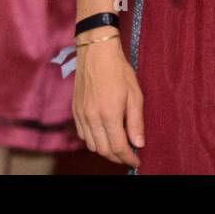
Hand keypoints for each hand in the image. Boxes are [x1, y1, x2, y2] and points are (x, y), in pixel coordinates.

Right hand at [73, 31, 143, 167]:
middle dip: (117, 157)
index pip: (118, 147)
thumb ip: (136, 121)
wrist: (96, 52)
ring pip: (91, 145)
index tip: (137, 161)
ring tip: (118, 146)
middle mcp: (92, 118)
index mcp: (109, 114)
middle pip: (103, 150)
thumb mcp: (135, 94)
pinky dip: (93, 141)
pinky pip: (83, 135)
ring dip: (105, 150)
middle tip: (129, 156)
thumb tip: (139, 143)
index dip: (128, 158)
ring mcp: (81, 115)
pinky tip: (104, 135)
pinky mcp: (75, 111)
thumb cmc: (118, 70)